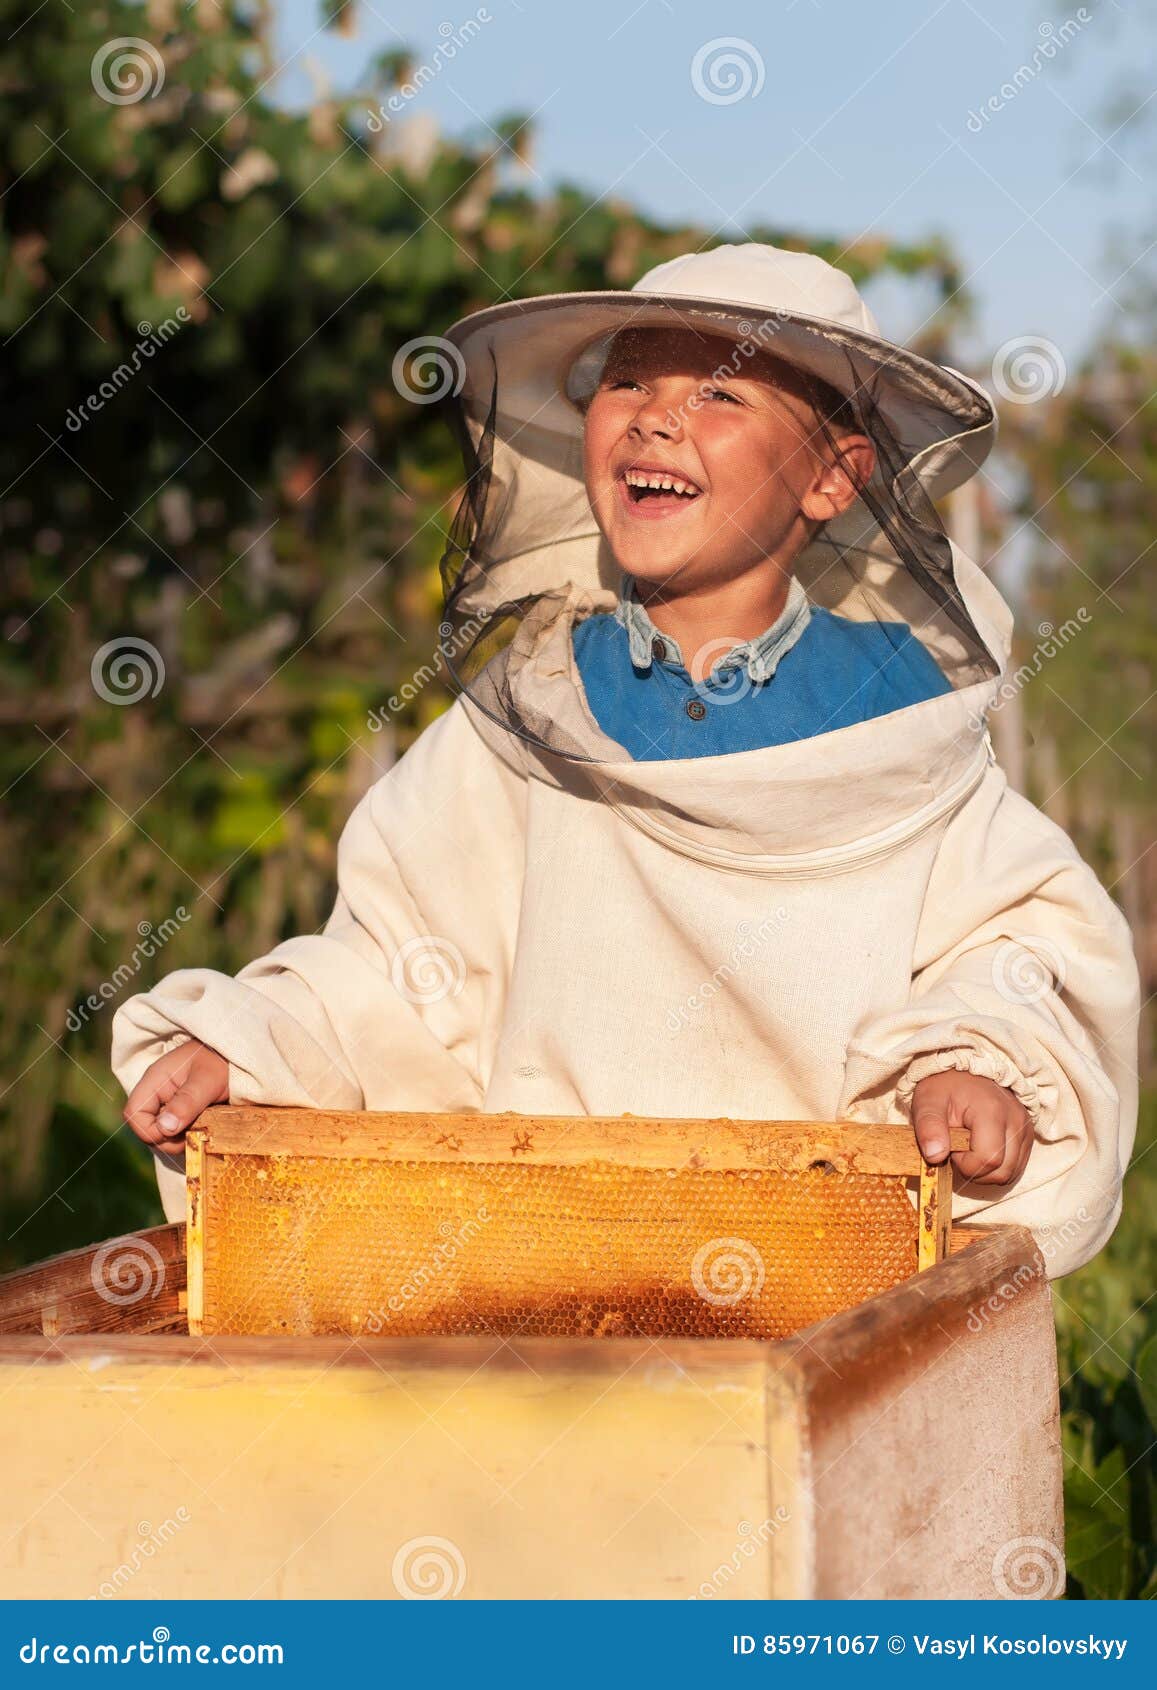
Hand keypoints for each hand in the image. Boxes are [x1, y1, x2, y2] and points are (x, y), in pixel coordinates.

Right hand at [122, 1039, 228, 1154]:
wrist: (241, 1056)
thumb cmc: (222, 1061)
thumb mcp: (208, 1080)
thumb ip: (187, 1102)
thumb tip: (165, 1128)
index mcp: (155, 1080)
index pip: (134, 1113)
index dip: (149, 1131)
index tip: (175, 1134)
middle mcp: (157, 1094)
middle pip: (147, 1129)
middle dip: (168, 1140)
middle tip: (196, 1134)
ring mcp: (169, 1105)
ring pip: (163, 1134)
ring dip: (181, 1140)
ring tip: (204, 1129)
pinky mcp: (183, 1114)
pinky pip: (178, 1133)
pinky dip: (190, 1137)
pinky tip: (205, 1129)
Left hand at [910, 1069, 1032, 1185]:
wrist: (962, 1073)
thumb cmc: (944, 1088)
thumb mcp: (927, 1102)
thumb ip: (929, 1128)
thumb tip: (935, 1156)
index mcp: (992, 1111)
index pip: (987, 1160)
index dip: (964, 1164)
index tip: (950, 1146)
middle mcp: (1016, 1120)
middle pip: (1002, 1172)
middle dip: (975, 1171)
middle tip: (958, 1149)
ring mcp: (1025, 1128)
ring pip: (1010, 1173)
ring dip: (986, 1172)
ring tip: (969, 1149)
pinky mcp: (1027, 1135)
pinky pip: (1016, 1167)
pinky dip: (997, 1168)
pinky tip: (982, 1150)